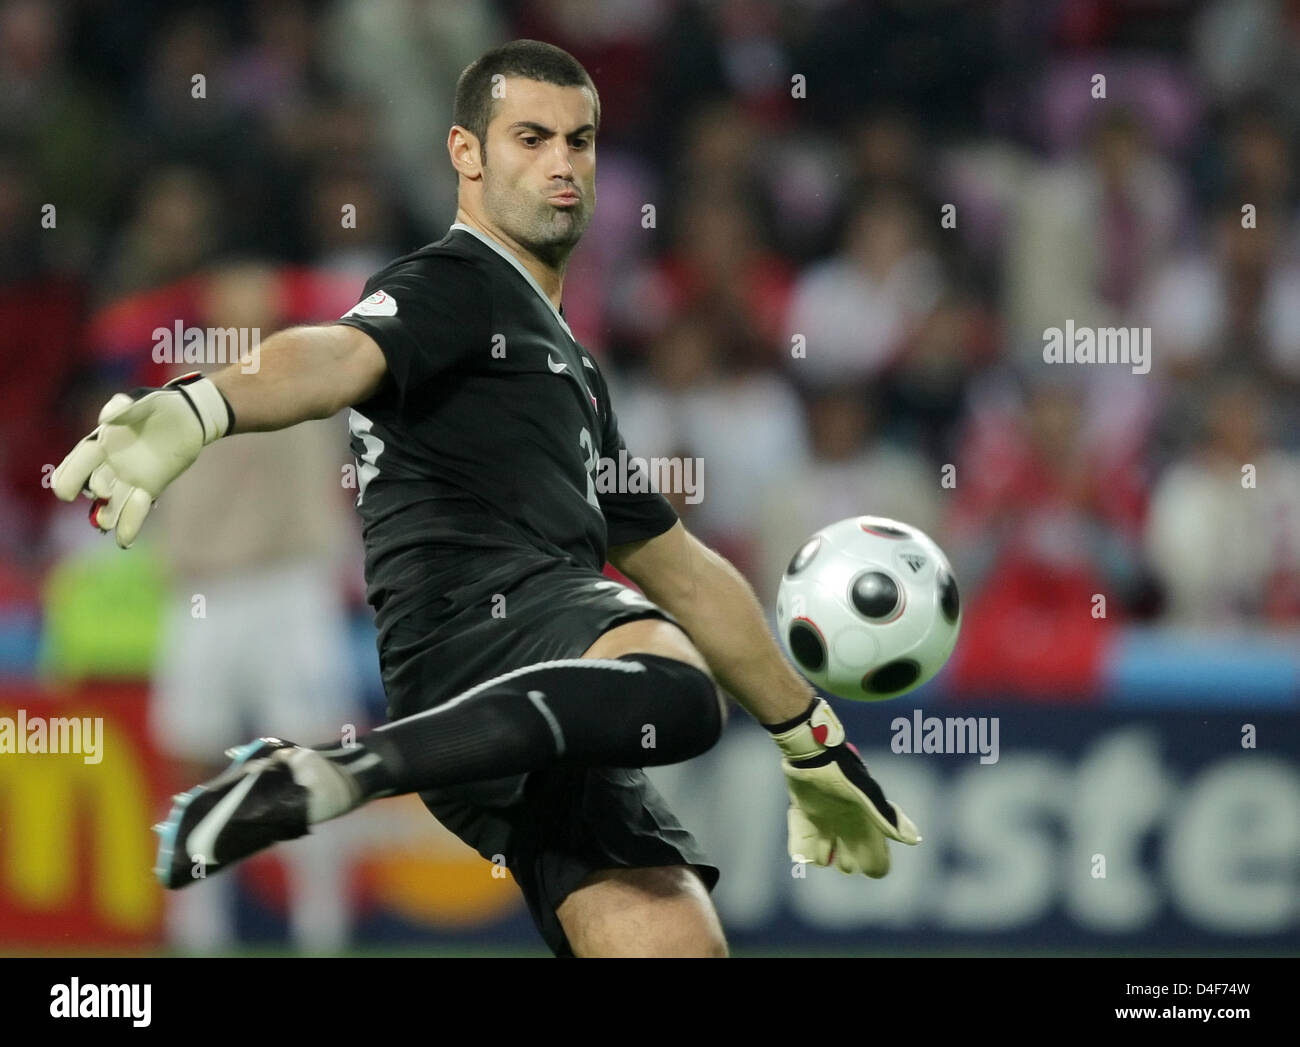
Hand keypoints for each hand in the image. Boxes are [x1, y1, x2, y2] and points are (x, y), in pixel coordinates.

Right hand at [51, 372, 232, 547]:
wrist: (188, 418)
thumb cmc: (159, 406)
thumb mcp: (144, 400)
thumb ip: (124, 406)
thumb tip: (107, 416)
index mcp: (100, 442)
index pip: (79, 460)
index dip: (70, 475)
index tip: (64, 490)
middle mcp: (109, 464)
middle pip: (94, 483)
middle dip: (94, 490)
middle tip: (100, 494)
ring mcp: (128, 478)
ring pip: (113, 501)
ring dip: (108, 515)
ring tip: (106, 524)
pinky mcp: (149, 488)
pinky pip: (136, 507)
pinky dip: (130, 523)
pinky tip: (124, 541)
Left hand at [767, 696, 920, 876]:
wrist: (811, 753)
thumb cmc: (842, 773)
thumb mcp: (867, 795)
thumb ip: (887, 818)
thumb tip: (914, 839)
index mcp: (867, 828)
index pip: (877, 863)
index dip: (874, 865)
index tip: (863, 856)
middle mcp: (848, 829)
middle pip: (850, 864)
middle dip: (844, 862)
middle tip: (836, 843)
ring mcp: (827, 824)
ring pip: (824, 858)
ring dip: (819, 855)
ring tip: (816, 836)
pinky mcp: (807, 816)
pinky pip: (802, 846)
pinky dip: (800, 848)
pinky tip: (801, 836)